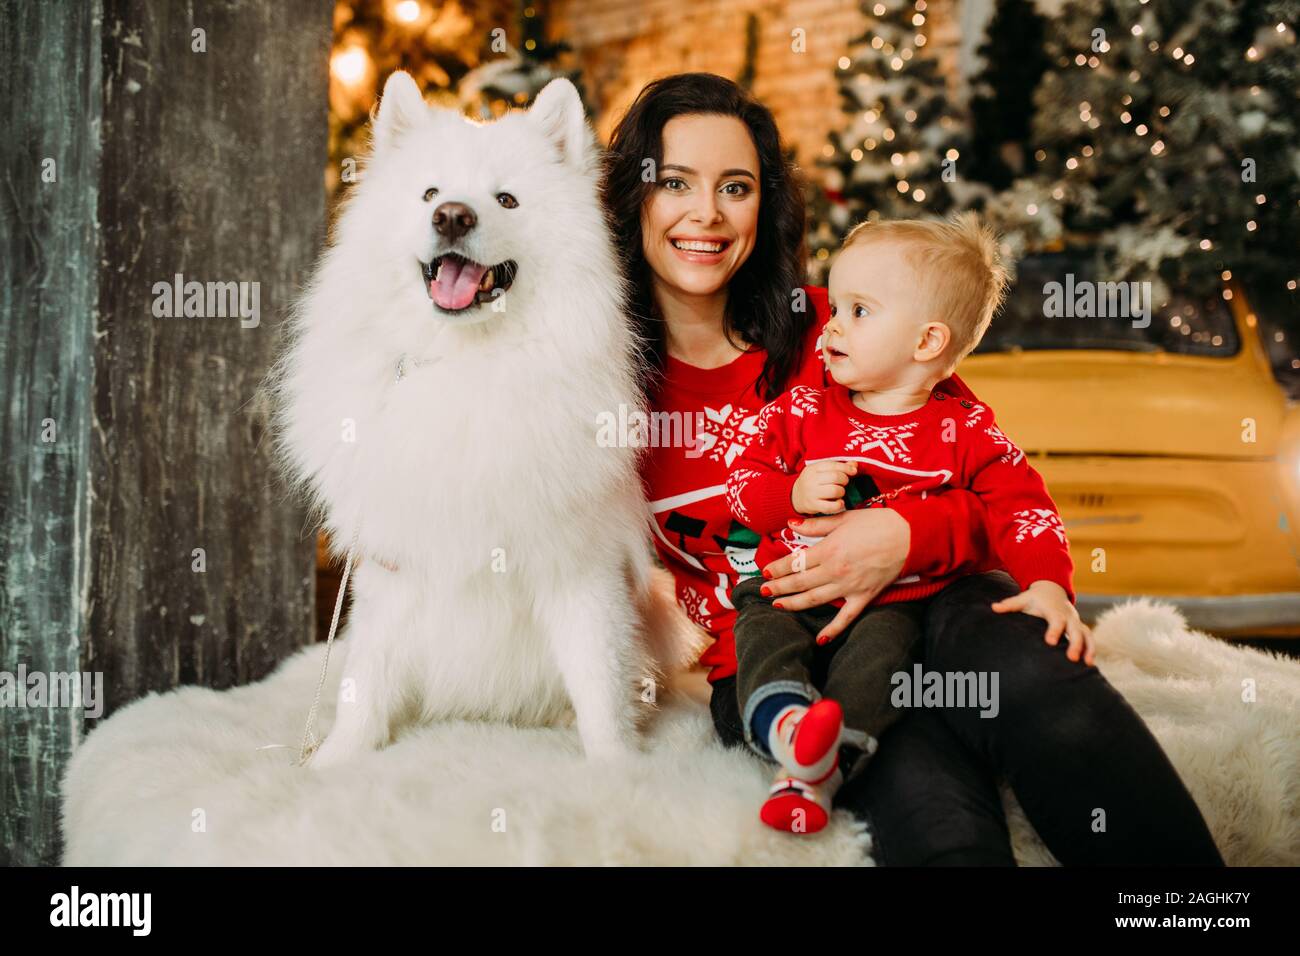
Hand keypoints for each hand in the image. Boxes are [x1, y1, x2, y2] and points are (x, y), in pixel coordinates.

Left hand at [761, 508, 908, 643]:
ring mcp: (849, 586)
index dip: (778, 568)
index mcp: (829, 550)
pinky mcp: (864, 597)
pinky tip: (820, 640)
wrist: (908, 536)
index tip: (766, 571)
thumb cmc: (876, 523)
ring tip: (778, 605)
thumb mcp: (843, 518)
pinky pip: (845, 617)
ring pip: (815, 599)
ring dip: (795, 604)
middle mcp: (835, 570)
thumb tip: (791, 524)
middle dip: (779, 587)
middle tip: (763, 590)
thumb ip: (816, 525)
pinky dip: (833, 630)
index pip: (796, 562)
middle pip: (800, 582)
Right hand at [791, 460, 856, 514]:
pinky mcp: (813, 505)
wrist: (795, 497)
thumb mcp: (821, 471)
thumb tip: (854, 464)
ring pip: (835, 491)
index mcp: (813, 468)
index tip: (853, 471)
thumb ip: (838, 467)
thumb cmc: (813, 482)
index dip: (847, 468)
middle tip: (843, 483)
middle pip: (836, 477)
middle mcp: (811, 480)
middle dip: (844, 480)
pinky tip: (839, 502)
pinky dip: (839, 504)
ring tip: (839, 492)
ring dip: (841, 492)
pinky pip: (831, 506)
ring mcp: (811, 493)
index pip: (833, 465)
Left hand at [992, 580, 1095, 665]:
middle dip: (1075, 644)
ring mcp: (1076, 622)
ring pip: (1086, 634)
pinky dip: (1092, 649)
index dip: (1054, 630)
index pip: (1056, 620)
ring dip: (1089, 648)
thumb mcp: (1022, 599)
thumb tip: (994, 607)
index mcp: (1054, 610)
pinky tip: (1090, 664)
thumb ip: (1009, 604)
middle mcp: (1067, 616)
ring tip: (1088, 664)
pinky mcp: (1080, 627)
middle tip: (1071, 658)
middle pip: (1075, 629)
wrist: (1052, 589)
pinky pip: (1089, 638)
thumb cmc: (1034, 598)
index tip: (1050, 642)